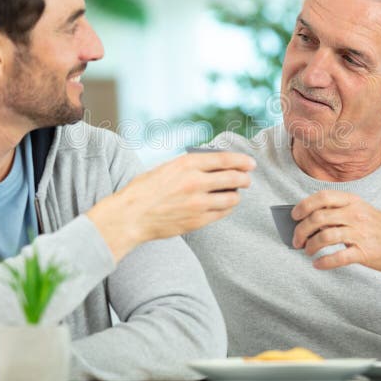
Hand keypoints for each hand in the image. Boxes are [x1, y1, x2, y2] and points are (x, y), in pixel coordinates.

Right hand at [88, 152, 255, 261]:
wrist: (130, 216)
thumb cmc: (145, 190)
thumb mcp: (167, 168)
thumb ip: (190, 166)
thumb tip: (214, 165)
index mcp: (187, 164)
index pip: (225, 160)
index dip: (242, 161)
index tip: (250, 163)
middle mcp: (195, 182)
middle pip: (233, 178)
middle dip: (244, 179)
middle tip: (246, 179)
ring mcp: (198, 203)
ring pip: (231, 198)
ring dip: (235, 195)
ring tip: (232, 194)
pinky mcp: (198, 221)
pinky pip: (222, 213)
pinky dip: (226, 208)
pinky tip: (222, 205)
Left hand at [291, 190, 380, 283]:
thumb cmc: (379, 227)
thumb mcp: (360, 210)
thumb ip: (337, 212)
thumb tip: (309, 220)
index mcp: (352, 201)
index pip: (322, 197)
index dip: (304, 205)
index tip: (294, 215)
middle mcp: (355, 215)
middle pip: (318, 218)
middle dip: (301, 230)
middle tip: (296, 240)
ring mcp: (360, 233)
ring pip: (325, 237)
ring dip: (310, 246)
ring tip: (307, 251)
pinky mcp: (363, 252)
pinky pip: (338, 257)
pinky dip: (324, 262)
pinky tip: (317, 264)